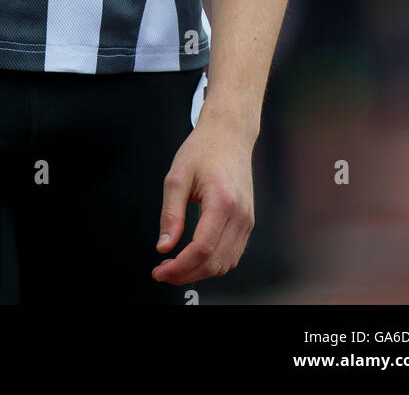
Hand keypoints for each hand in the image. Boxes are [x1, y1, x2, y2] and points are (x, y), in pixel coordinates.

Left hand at [152, 114, 254, 283]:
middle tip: (163, 272)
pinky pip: (232, 253)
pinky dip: (213, 263)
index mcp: (222, 201)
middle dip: (186, 274)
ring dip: (200, 272)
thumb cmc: (203, 150)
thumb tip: (163, 247)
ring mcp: (247, 220)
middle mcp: (240, 214)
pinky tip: (193, 257)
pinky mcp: (247, 221)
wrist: (229, 134)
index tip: (160, 270)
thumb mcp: (177, 176)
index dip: (180, 266)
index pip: (203, 249)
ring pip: (226, 263)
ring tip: (175, 266)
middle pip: (215, 262)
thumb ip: (170, 214)